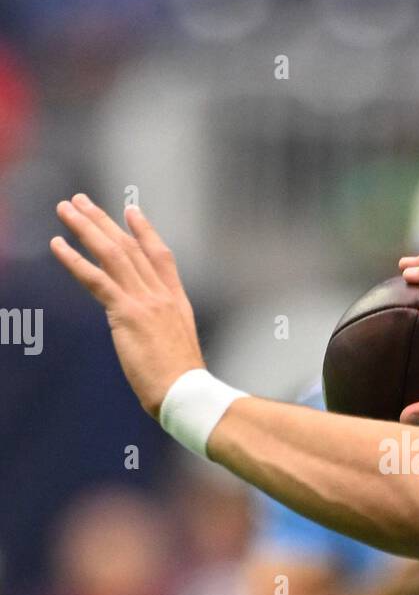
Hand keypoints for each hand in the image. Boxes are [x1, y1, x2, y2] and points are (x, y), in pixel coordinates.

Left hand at [50, 194, 204, 418]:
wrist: (186, 393)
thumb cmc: (183, 384)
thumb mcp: (179, 350)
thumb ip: (163, 334)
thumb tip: (149, 337)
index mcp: (176, 303)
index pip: (160, 257)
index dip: (145, 231)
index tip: (131, 211)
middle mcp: (161, 296)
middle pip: (130, 247)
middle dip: (103, 220)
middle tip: (82, 201)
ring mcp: (145, 302)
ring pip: (112, 254)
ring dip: (86, 228)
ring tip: (66, 209)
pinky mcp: (127, 313)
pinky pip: (96, 279)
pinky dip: (74, 260)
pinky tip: (57, 245)